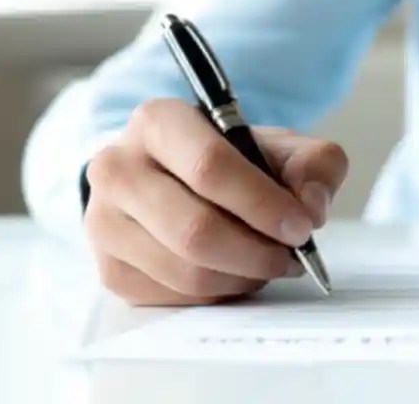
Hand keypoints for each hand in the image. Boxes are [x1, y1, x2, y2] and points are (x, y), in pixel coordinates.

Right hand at [84, 99, 347, 305]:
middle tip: (292, 256)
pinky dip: (219, 293)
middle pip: (195, 230)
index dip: (263, 205)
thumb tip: (311, 208)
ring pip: (184, 271)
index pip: (210, 168)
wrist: (178, 178)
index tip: (302, 227)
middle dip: (257, 252)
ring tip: (270, 263)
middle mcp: (117, 169)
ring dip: (242, 277)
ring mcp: (103, 222)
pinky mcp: (108, 268)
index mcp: (158, 122)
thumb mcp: (284, 146)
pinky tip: (237, 273)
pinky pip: (173, 297)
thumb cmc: (235, 160)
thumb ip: (315, 165)